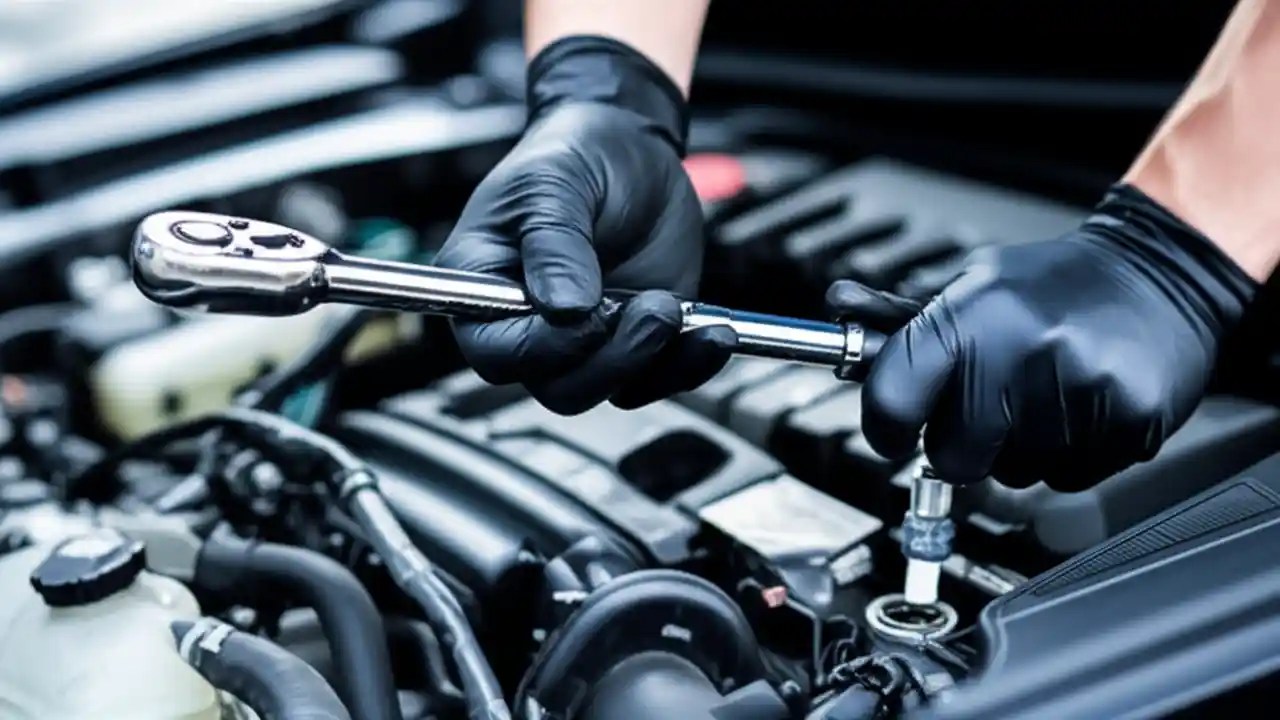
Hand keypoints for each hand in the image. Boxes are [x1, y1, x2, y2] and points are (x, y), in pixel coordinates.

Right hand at [434, 36, 732, 414]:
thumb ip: (554, 244)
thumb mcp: (553, 184)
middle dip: (611, 360)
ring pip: (610, 390)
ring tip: (673, 306)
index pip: (498, 353)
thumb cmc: (572, 155)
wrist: (630, 145)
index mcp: (485, 290)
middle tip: (650, 308)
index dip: (542, 348)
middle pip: (559, 387)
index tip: (584, 312)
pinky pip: (659, 378)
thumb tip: (563, 309)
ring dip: (651, 359)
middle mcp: (531, 326)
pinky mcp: (635, 339)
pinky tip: (712, 334)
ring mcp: (587, 337)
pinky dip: (689, 364)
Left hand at [828, 185, 1256, 490]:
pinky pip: (1068, 478)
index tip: (891, 428)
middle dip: (962, 440)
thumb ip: (903, 319)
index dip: (883, 424)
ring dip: (1019, 447)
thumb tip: (839, 312)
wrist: (1163, 273)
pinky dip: (1069, 454)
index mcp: (971, 316)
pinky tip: (1081, 407)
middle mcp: (1021, 351)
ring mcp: (1078, 390)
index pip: (892, 398)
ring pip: (1011, 473)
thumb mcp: (975, 287)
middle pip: (952, 456)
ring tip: (1046, 392)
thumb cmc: (1056, 285)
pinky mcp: (1127, 424)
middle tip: (990, 402)